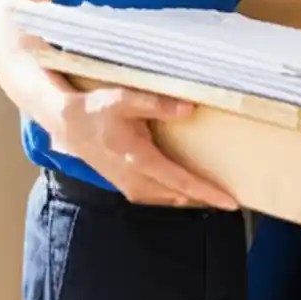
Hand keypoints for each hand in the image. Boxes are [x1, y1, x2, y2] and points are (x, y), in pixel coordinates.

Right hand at [55, 86, 238, 209]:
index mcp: (138, 158)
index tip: (230, 201)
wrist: (69, 125)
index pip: (180, 181)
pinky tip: (186, 192)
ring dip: (191, 199)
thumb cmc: (96, 110)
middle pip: (178, 196)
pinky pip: (157, 198)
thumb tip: (189, 109)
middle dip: (205, 199)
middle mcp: (135, 178)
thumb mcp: (123, 98)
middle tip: (231, 200)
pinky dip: (175, 197)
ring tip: (214, 196)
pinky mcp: (126, 186)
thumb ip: (157, 104)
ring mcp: (129, 185)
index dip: (207, 192)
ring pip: (168, 200)